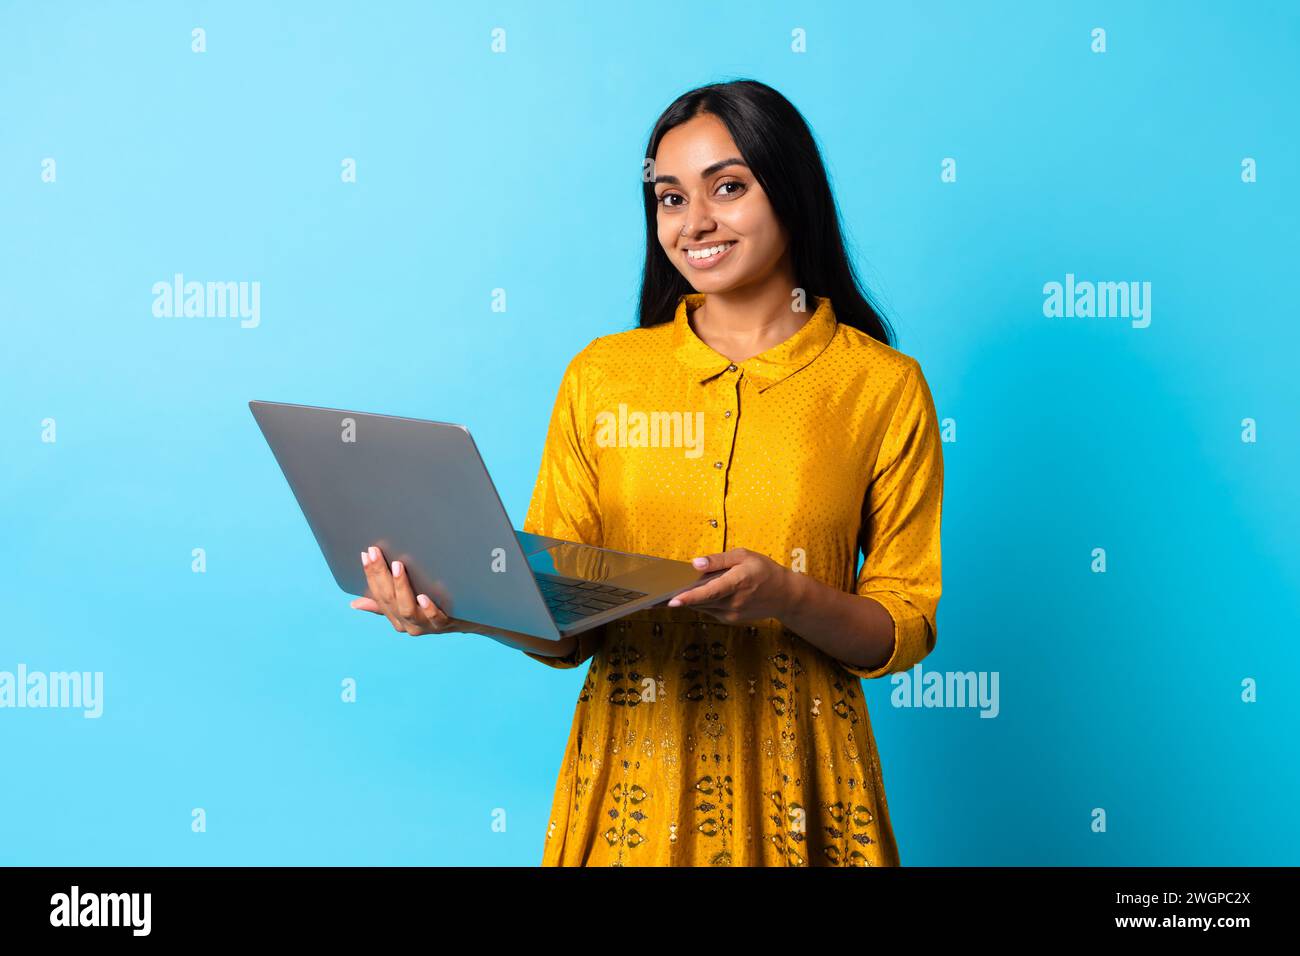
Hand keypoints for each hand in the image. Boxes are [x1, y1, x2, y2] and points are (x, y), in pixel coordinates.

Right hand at [351, 544, 459, 635]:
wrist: (469, 622)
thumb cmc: (436, 610)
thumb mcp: (408, 605)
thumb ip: (383, 605)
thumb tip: (355, 603)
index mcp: (396, 618)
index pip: (378, 594)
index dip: (370, 575)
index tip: (365, 554)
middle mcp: (407, 624)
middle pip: (389, 599)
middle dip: (380, 574)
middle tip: (375, 552)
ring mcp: (425, 626)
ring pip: (407, 609)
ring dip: (401, 587)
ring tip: (397, 566)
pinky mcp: (444, 625)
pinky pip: (434, 618)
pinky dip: (428, 608)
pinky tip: (423, 597)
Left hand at [665, 548, 794, 623]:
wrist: (784, 595)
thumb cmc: (763, 570)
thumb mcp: (743, 556)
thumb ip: (718, 560)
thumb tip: (696, 563)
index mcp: (738, 582)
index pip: (711, 592)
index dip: (691, 597)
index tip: (673, 601)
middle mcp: (734, 602)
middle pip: (701, 601)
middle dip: (679, 598)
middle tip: (657, 595)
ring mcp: (732, 614)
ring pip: (702, 607)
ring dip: (688, 600)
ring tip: (671, 592)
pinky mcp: (730, 620)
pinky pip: (708, 610)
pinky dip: (700, 603)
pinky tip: (694, 595)